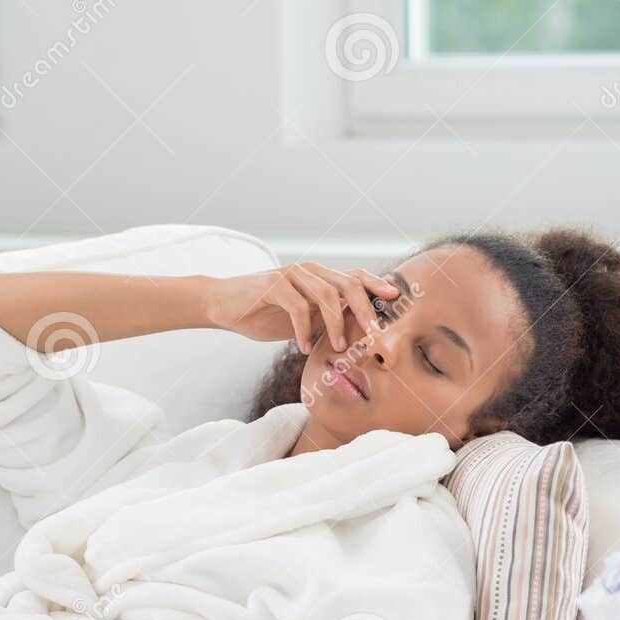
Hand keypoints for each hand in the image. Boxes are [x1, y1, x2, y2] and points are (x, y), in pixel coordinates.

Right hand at [204, 263, 399, 352]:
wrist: (222, 304)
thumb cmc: (264, 313)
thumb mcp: (302, 317)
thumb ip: (326, 317)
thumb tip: (358, 333)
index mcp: (319, 277)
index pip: (355, 277)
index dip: (377, 286)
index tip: (396, 301)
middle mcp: (309, 271)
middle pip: (347, 283)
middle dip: (365, 308)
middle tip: (376, 334)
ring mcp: (290, 275)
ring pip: (325, 294)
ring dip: (336, 323)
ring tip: (339, 348)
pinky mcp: (272, 285)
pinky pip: (296, 306)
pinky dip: (303, 329)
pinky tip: (304, 347)